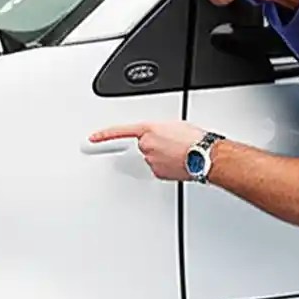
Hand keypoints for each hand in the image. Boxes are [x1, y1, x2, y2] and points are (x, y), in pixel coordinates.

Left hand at [89, 121, 207, 180]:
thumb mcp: (175, 125)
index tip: (92, 138)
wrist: (205, 155)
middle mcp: (146, 146)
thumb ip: (160, 130)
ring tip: (179, 152)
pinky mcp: (158, 173)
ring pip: (152, 157)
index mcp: (148, 130)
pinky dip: (167, 165)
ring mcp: (151, 161)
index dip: (105, 135)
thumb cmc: (195, 139)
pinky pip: (159, 168)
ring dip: (162, 155)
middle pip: (143, 145)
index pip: (121, 132)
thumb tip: (160, 135)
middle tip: (171, 143)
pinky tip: (179, 161)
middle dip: (154, 145)